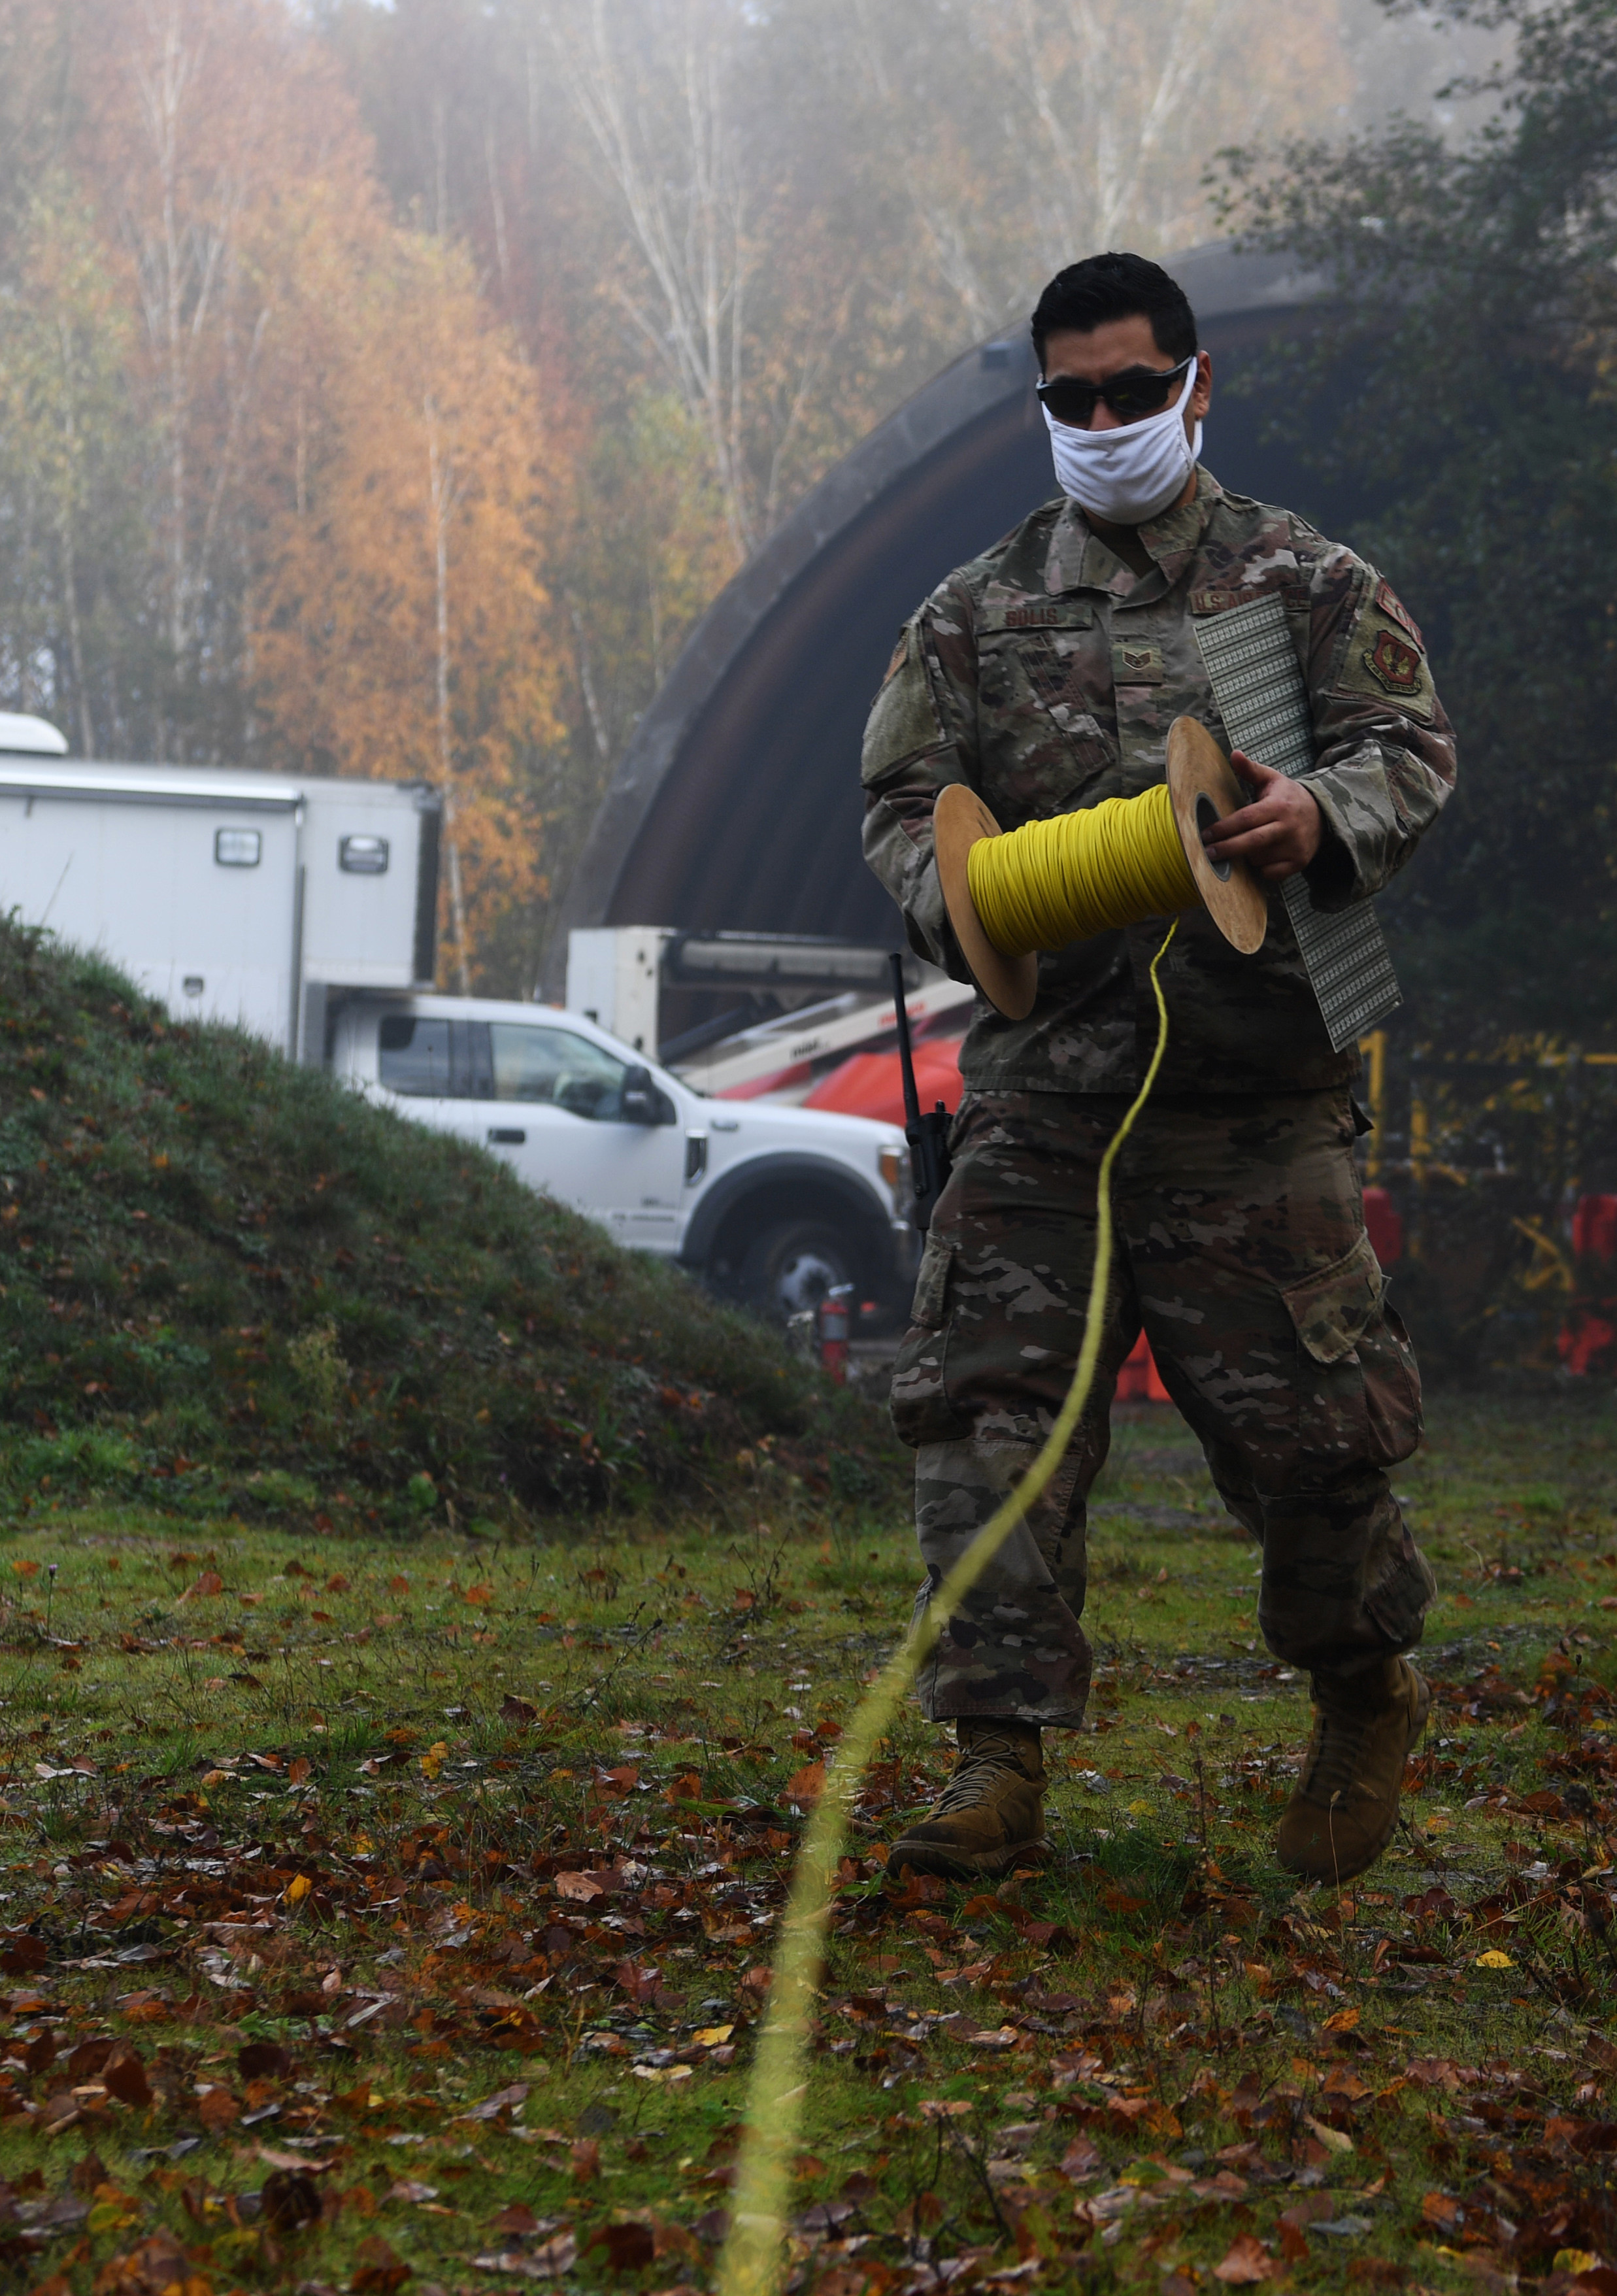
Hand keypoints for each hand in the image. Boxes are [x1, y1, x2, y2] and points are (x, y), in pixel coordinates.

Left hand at [1200, 750, 1322, 881]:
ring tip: (1243, 846)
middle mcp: (1288, 827)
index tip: (1206, 834)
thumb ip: (1250, 769)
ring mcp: (1295, 846)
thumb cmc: (1287, 797)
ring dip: (1245, 856)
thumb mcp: (1271, 779)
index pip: (1246, 819)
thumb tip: (1234, 754)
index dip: (1224, 828)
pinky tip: (1260, 856)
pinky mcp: (1299, 862)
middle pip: (1251, 842)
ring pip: (1258, 858)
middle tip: (1208, 853)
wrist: (1322, 815)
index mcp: (1278, 806)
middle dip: (1227, 849)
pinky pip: (1270, 873)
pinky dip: (1260, 867)